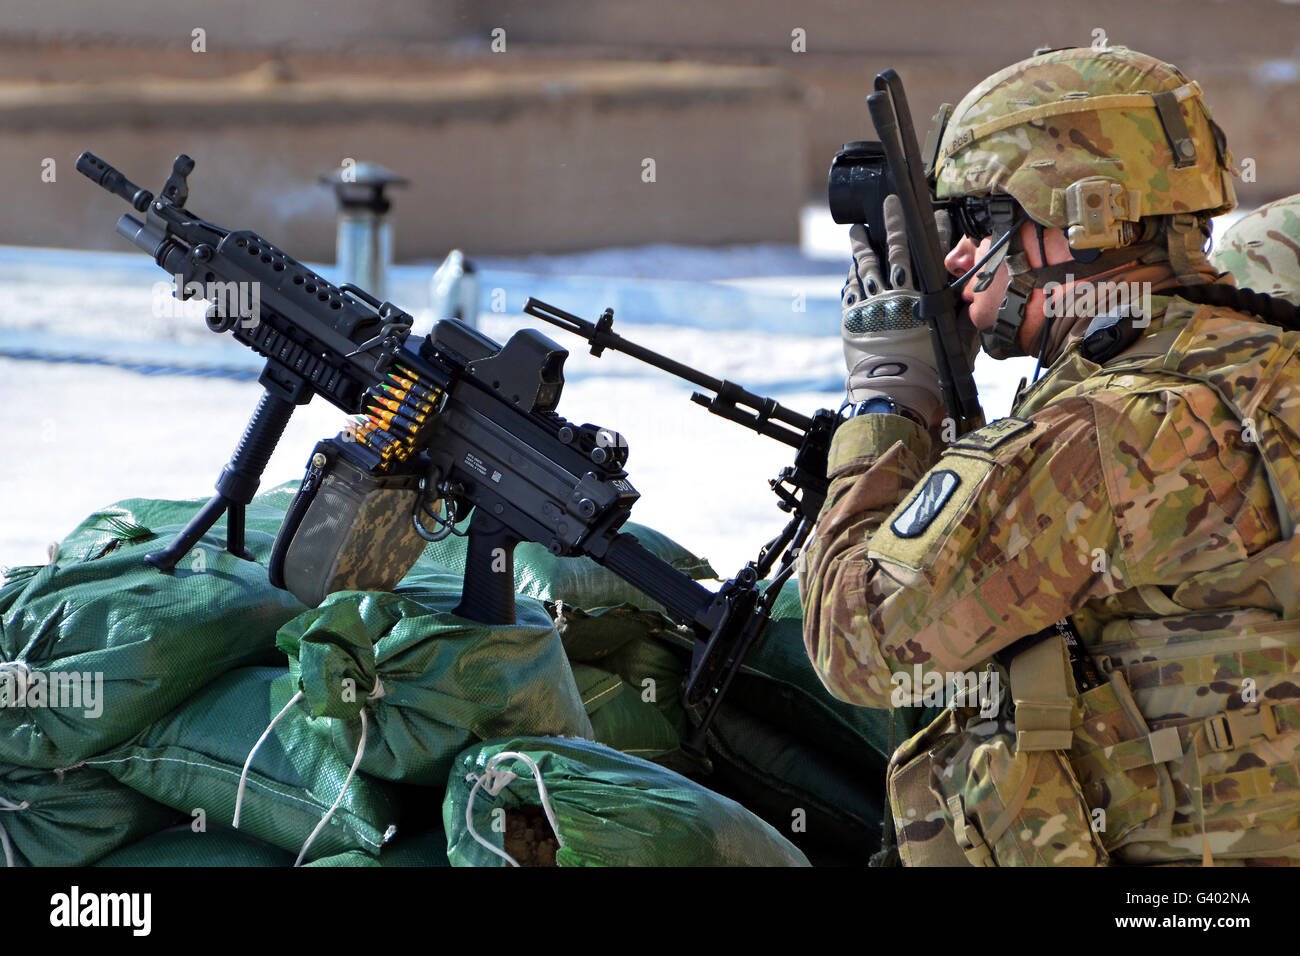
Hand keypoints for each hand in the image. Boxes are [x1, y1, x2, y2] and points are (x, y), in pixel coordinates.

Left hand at [841, 196, 953, 425]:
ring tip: (857, 231)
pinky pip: (851, 290)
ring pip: (865, 266)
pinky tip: (852, 268)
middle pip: (894, 250)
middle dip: (894, 223)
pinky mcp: (852, 318)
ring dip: (862, 246)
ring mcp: (872, 303)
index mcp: (923, 294)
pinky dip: (852, 276)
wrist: (897, 391)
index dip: (933, 230)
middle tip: (889, 204)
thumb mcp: (958, 338)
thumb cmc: (932, 369)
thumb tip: (974, 293)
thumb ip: (964, 311)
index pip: (929, 251)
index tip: (935, 213)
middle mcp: (896, 293)